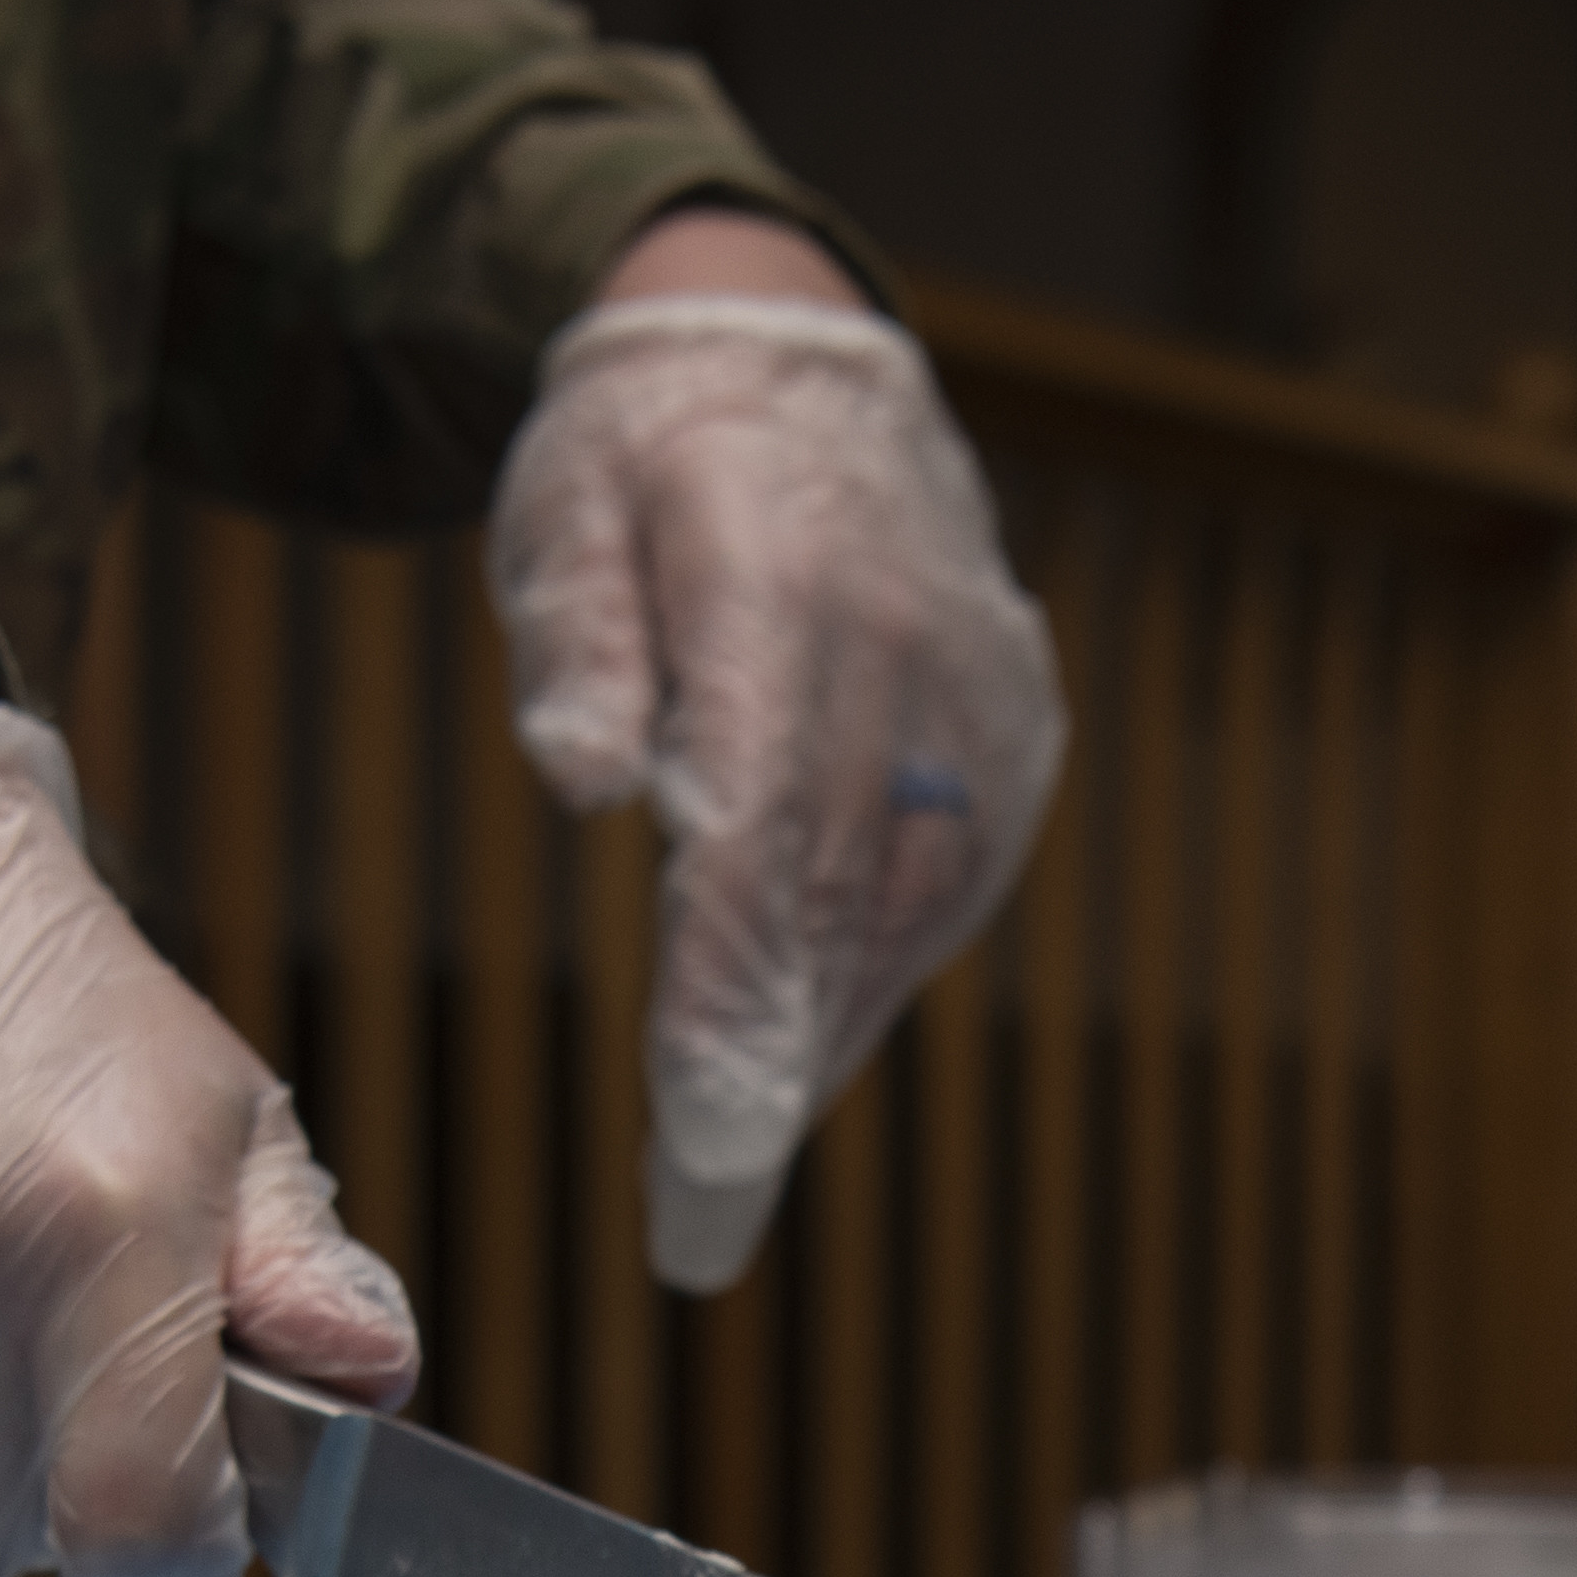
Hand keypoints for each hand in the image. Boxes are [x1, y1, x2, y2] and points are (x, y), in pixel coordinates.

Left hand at [490, 226, 1065, 1288]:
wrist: (792, 346)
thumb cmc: (643, 450)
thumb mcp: (565, 506)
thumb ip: (576, 642)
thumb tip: (584, 780)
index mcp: (781, 591)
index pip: (759, 833)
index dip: (727, 1000)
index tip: (696, 1138)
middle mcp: (908, 657)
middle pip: (830, 909)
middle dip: (758, 1079)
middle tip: (692, 1231)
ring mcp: (977, 706)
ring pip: (892, 920)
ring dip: (808, 1049)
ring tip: (720, 1176)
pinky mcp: (1010, 740)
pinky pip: (934, 896)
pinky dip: (859, 983)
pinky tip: (791, 1059)